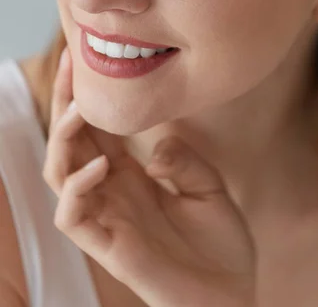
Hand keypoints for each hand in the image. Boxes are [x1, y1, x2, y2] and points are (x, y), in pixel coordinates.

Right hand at [42, 47, 256, 306]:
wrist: (232, 293)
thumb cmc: (219, 242)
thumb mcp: (209, 186)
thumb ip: (184, 160)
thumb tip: (156, 148)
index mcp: (132, 173)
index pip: (98, 127)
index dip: (87, 94)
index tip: (83, 57)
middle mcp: (113, 190)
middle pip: (72, 140)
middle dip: (66, 101)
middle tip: (69, 63)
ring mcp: (108, 217)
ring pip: (60, 173)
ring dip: (64, 138)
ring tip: (81, 109)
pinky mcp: (109, 246)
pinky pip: (74, 216)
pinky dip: (79, 187)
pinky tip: (103, 165)